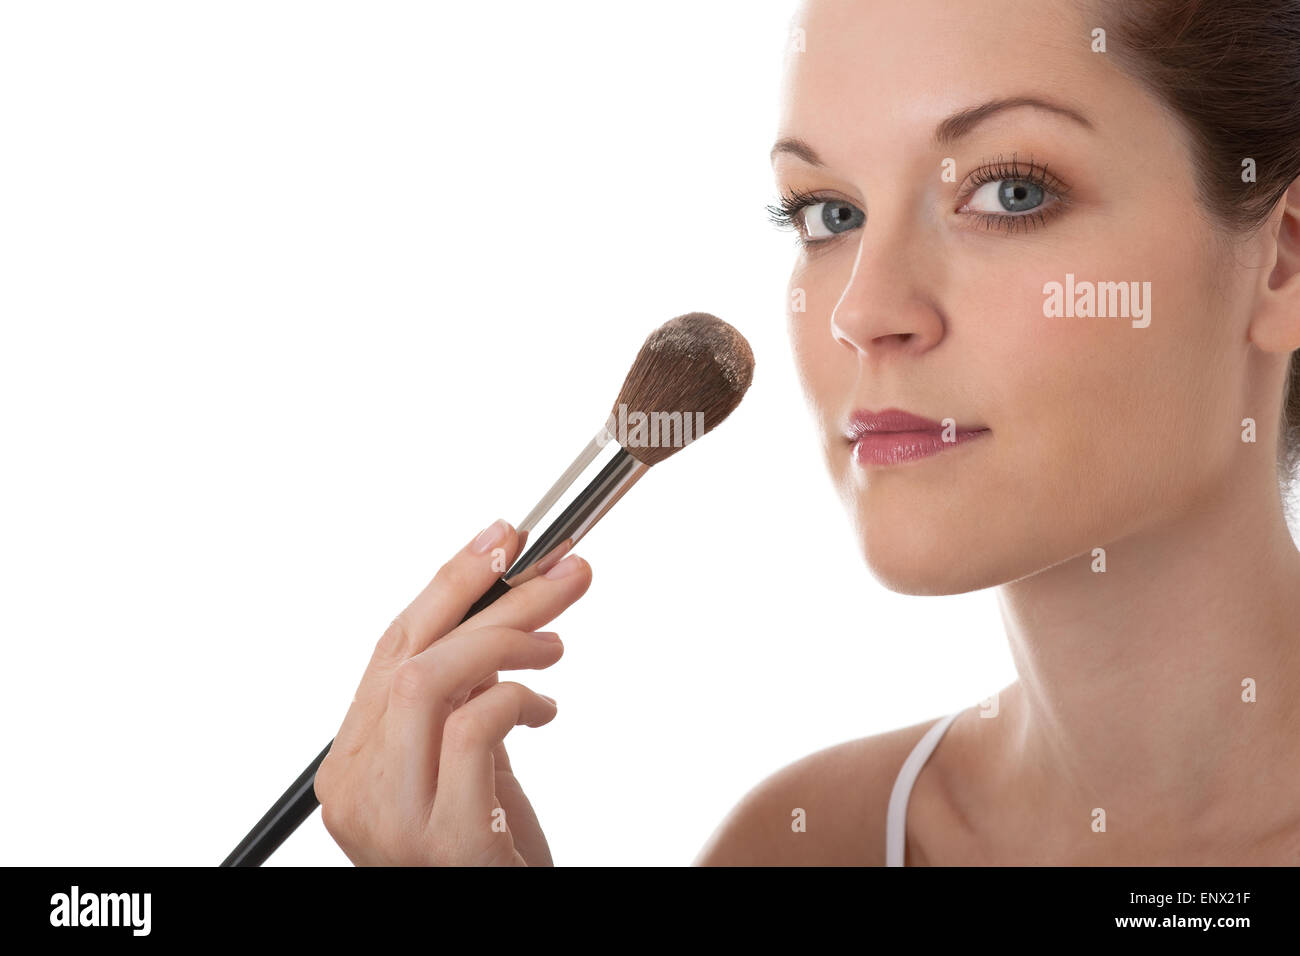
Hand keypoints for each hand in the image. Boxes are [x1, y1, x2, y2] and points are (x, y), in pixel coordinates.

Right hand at [314, 519, 590, 864]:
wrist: (504, 925)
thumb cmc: (492, 854)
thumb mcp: (472, 766)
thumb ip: (467, 700)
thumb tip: (503, 618)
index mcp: (353, 764)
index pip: (389, 649)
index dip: (448, 584)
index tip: (502, 538)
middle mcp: (355, 788)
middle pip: (411, 655)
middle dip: (492, 595)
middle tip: (563, 563)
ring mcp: (390, 818)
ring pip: (429, 681)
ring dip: (507, 641)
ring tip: (558, 643)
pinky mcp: (441, 841)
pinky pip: (474, 730)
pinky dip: (518, 700)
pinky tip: (547, 709)